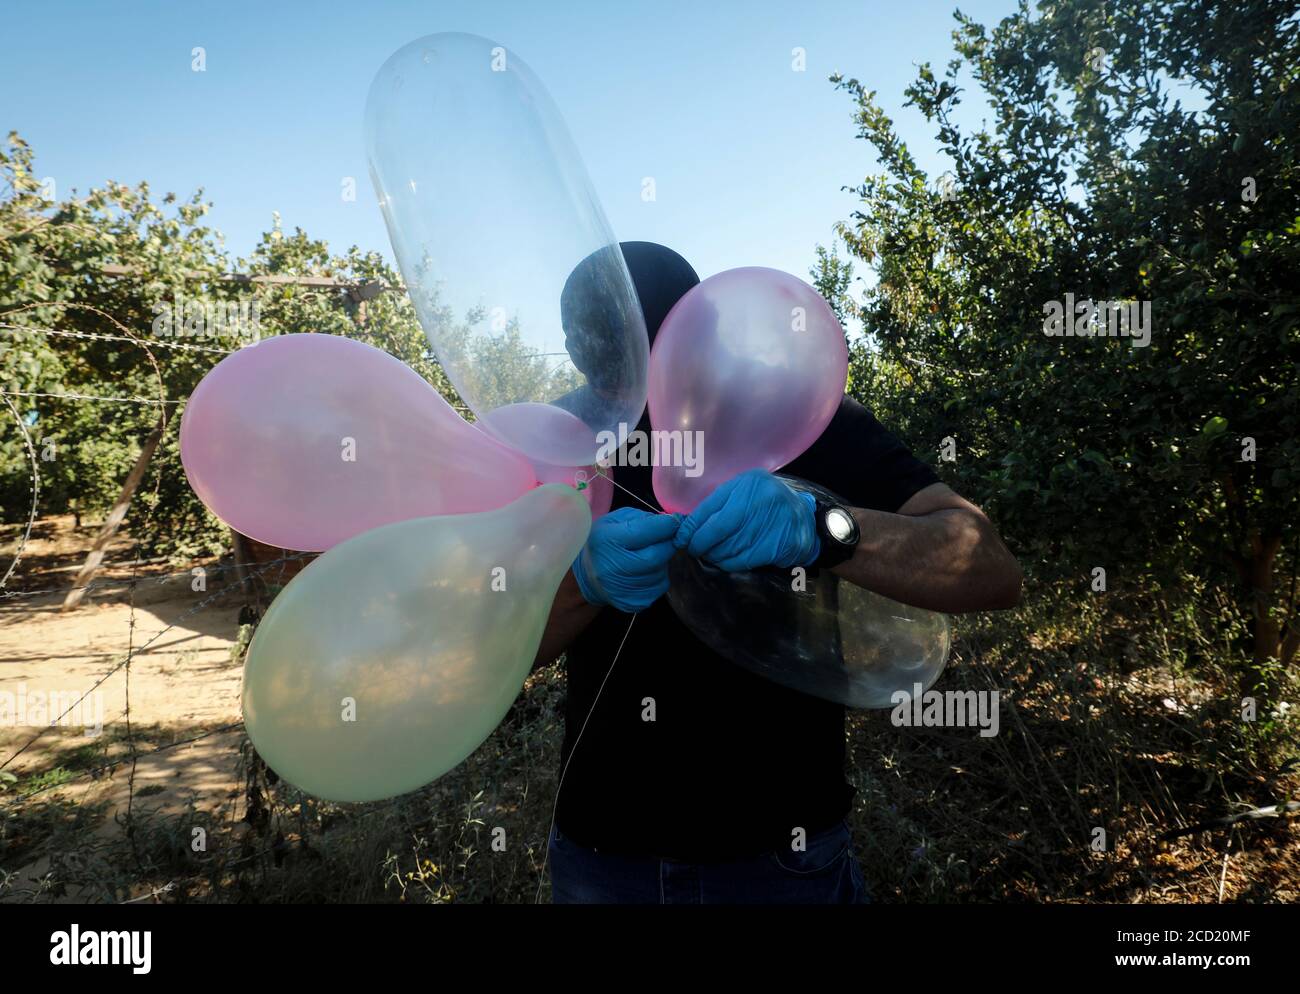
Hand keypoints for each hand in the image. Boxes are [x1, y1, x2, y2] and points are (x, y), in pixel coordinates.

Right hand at [572, 507, 681, 612]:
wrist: (588, 577)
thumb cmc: (603, 544)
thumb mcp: (614, 521)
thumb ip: (642, 518)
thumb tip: (671, 522)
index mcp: (606, 540)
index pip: (646, 531)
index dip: (667, 525)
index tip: (675, 521)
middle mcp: (613, 567)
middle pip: (657, 555)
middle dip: (668, 544)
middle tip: (665, 538)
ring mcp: (623, 589)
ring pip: (661, 571)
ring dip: (662, 562)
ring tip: (646, 556)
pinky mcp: (634, 603)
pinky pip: (660, 586)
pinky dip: (658, 576)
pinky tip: (644, 572)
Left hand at [674, 469, 819, 570]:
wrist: (804, 522)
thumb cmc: (767, 505)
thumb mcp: (746, 493)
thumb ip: (721, 504)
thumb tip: (688, 524)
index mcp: (748, 483)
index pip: (710, 507)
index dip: (692, 525)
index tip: (681, 536)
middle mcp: (759, 500)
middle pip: (716, 529)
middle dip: (699, 542)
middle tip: (693, 548)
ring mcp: (768, 523)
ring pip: (727, 547)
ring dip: (712, 555)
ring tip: (709, 554)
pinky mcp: (774, 546)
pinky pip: (740, 559)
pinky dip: (727, 563)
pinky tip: (724, 560)